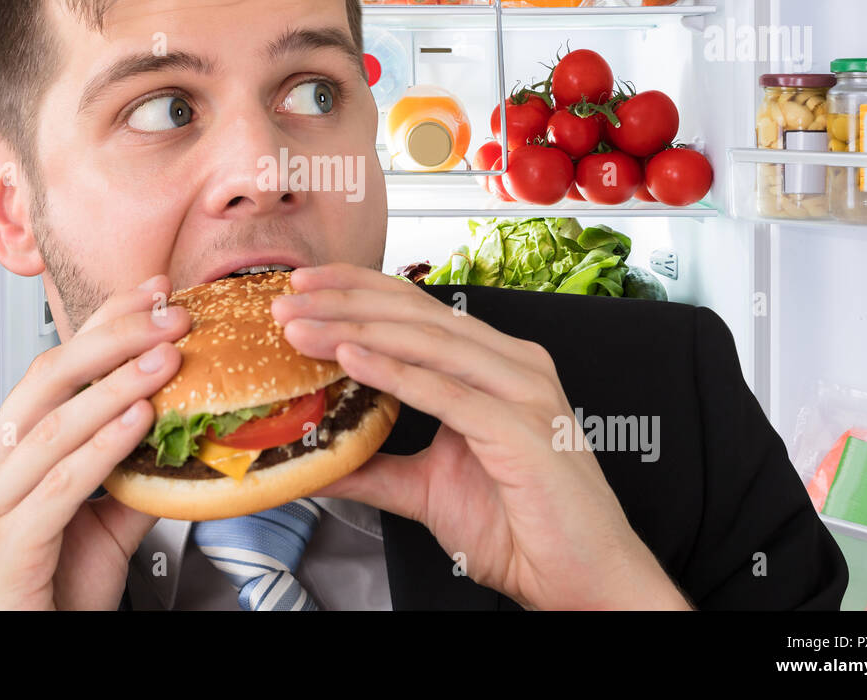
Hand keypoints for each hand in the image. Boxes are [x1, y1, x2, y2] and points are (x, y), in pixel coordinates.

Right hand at [0, 275, 189, 609]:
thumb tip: (176, 428)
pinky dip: (103, 447)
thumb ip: (128, 473)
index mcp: (2, 453)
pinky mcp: (5, 546)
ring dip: (117, 386)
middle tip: (169, 315)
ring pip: (55, 427)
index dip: (103, 324)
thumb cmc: (49, 591)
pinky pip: (60, 484)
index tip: (153, 292)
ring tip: (166, 357)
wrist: (19, 651)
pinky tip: (139, 421)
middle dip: (113, 339)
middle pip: (47, 381)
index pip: (53, 368)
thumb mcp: (100, 519)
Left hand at [271, 263, 689, 610]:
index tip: (305, 286)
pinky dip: (395, 372)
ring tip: (302, 329)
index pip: (419, 309)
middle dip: (345, 302)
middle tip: (287, 301)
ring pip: (428, 342)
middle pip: (417, 315)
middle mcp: (513, 365)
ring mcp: (523, 391)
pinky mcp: (523, 428)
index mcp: (496, 366)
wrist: (579, 579)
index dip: (359, 289)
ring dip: (356, 329)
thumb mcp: (425, 488)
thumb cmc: (520, 528)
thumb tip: (310, 459)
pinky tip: (350, 358)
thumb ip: (372, 465)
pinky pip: (447, 392)